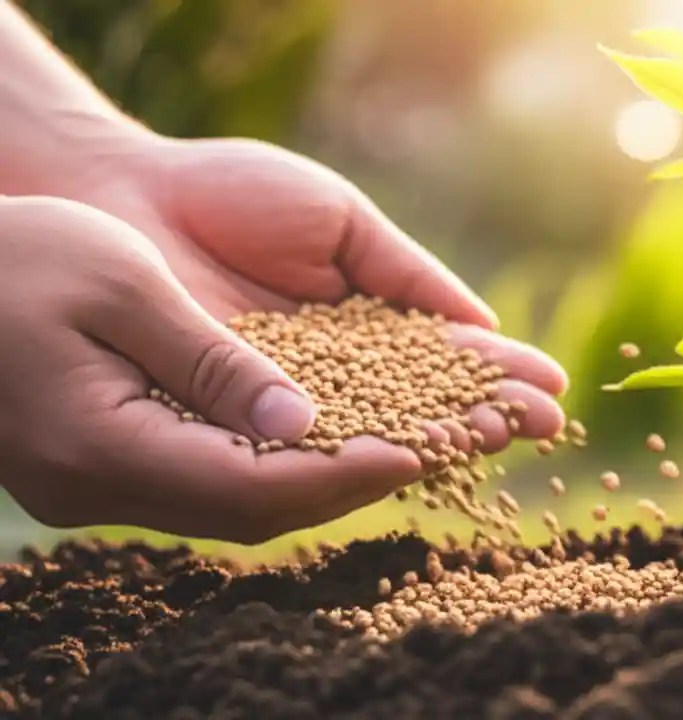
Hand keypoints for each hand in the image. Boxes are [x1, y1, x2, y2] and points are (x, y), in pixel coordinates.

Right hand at [0, 196, 434, 542]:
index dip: (344, 474)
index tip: (422, 452)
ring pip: (239, 502)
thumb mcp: (121, 283)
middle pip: (255, 508)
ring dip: (328, 477)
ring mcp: (100, 484)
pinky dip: (282, 461)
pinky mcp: (108, 465)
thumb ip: (213, 361)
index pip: (251, 487)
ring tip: (410, 446)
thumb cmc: (17, 253)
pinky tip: (332, 434)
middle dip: (355, 483)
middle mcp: (101, 486)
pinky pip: (213, 478)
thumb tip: (304, 425)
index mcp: (99, 446)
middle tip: (439, 454)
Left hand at [74, 134, 566, 453]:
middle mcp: (341, 374)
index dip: (500, 376)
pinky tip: (419, 447)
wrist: (134, 196)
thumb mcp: (343, 224)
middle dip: (489, 412)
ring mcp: (297, 401)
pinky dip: (366, 447)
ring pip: (381, 429)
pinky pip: (314, 442)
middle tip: (547, 426)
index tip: (555, 388)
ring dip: (446, 434)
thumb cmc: (239, 195)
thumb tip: (483, 326)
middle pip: (427, 403)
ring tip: (500, 434)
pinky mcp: (247, 421)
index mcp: (370, 325)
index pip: (447, 361)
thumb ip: (410, 276)